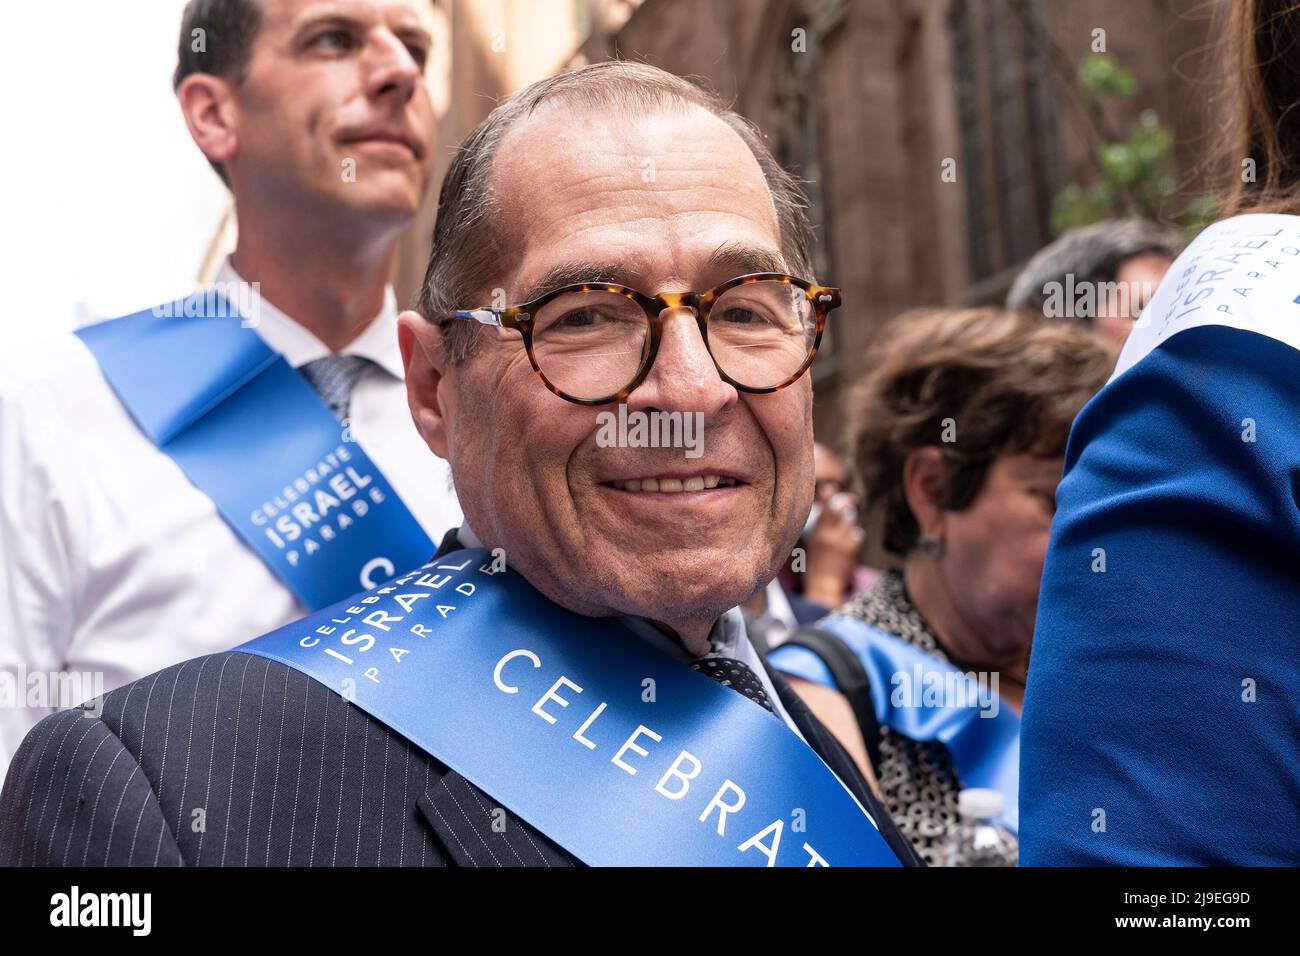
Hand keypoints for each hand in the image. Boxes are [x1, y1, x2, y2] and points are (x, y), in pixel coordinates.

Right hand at [803, 492, 863, 606]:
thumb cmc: (817, 563)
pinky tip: (851, 545)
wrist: (823, 585)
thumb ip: (821, 525)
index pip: (821, 505)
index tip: (831, 488)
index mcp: (814, 531)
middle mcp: (825, 533)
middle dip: (845, 501)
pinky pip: (857, 534)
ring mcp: (837, 540)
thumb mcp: (813, 542)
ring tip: (847, 529)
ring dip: (851, 522)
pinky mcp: (849, 548)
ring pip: (850, 519)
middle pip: (837, 506)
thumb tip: (831, 506)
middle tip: (851, 500)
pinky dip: (856, 538)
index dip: (828, 495)